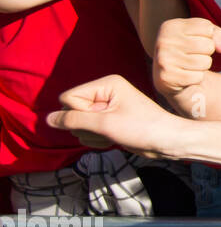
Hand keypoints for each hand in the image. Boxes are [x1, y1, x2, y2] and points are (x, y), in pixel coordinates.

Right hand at [47, 74, 180, 157]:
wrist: (167, 142)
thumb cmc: (142, 129)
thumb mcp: (105, 124)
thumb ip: (74, 120)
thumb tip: (48, 119)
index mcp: (106, 84)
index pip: (68, 98)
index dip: (78, 113)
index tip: (101, 119)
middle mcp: (105, 92)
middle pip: (71, 112)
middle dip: (85, 126)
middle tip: (109, 129)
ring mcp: (106, 108)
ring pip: (78, 125)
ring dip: (92, 135)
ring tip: (114, 135)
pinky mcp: (108, 121)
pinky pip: (88, 132)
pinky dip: (97, 139)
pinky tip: (114, 140)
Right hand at [153, 18, 220, 99]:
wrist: (166, 75)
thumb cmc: (188, 50)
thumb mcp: (202, 35)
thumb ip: (218, 34)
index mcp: (172, 26)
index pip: (207, 28)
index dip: (209, 37)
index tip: (196, 40)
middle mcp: (165, 41)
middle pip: (208, 46)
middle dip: (207, 53)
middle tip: (193, 55)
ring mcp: (164, 59)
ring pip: (205, 62)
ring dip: (203, 66)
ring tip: (189, 65)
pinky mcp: (167, 77)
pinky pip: (198, 77)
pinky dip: (197, 78)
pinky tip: (185, 75)